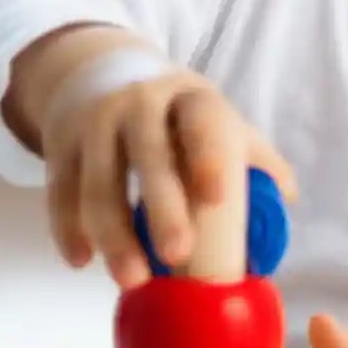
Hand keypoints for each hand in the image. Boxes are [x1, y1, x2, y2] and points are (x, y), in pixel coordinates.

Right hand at [39, 55, 297, 288]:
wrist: (96, 67)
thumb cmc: (171, 110)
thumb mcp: (210, 114)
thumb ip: (249, 153)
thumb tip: (287, 197)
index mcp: (190, 99)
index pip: (202, 122)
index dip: (209, 157)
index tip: (217, 198)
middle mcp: (140, 104)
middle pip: (149, 157)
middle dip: (163, 208)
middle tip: (177, 256)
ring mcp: (95, 122)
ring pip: (99, 181)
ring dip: (114, 234)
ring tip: (131, 280)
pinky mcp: (60, 144)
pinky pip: (61, 190)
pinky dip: (67, 228)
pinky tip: (81, 261)